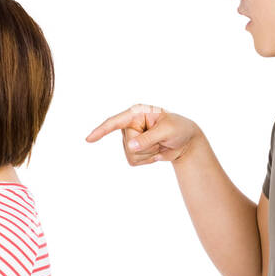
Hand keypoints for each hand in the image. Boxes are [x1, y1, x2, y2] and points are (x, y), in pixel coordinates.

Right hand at [85, 103, 201, 165]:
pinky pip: (134, 162)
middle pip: (129, 143)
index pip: (115, 122)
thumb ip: (148, 138)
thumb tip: (130, 147)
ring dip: (149, 153)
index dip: (101, 130)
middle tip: (161, 139)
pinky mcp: (133, 151)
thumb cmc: (178, 128)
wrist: (185, 141)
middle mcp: (129, 125)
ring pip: (131, 155)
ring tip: (159, 144)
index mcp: (136, 113)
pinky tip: (156, 151)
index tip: (89, 139)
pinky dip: (148, 160)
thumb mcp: (167, 130)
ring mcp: (130, 139)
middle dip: (147, 146)